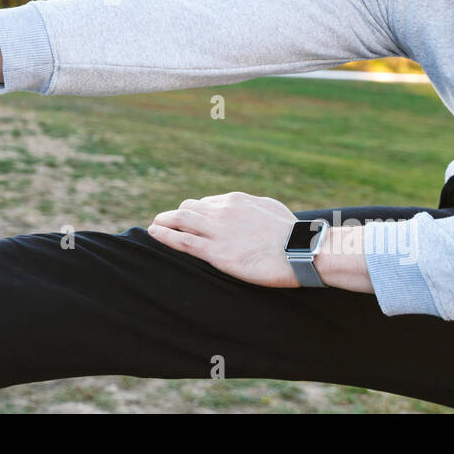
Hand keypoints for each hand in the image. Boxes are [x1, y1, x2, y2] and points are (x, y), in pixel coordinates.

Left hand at [148, 191, 300, 287]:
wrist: (299, 250)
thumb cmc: (291, 231)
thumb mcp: (269, 207)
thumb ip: (252, 205)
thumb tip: (244, 207)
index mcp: (235, 200)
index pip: (206, 203)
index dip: (196, 211)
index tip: (190, 219)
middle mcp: (222, 212)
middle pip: (189, 209)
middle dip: (175, 214)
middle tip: (165, 220)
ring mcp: (217, 232)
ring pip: (181, 221)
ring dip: (164, 221)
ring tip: (154, 225)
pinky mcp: (215, 253)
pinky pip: (183, 242)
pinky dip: (165, 235)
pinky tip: (154, 232)